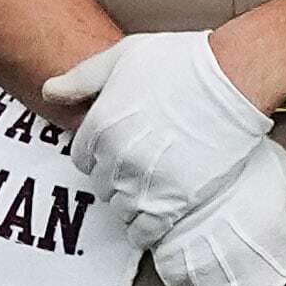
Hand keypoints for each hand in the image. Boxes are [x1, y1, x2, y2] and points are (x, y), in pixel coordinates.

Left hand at [42, 31, 274, 248]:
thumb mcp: (124, 55)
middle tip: (142, 166)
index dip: (101, 154)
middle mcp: (116, 159)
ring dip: (133, 202)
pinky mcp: (174, 200)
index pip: (82, 158)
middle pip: (102, 184)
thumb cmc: (184, 61)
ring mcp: (144, 182)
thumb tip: (48, 91)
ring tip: (154, 187)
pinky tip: (159, 213)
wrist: (237, 76)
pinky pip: (145, 230)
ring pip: (121, 209)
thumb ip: (82, 78)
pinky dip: (147, 226)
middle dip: (117, 177)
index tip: (120, 149)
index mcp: (99, 127)